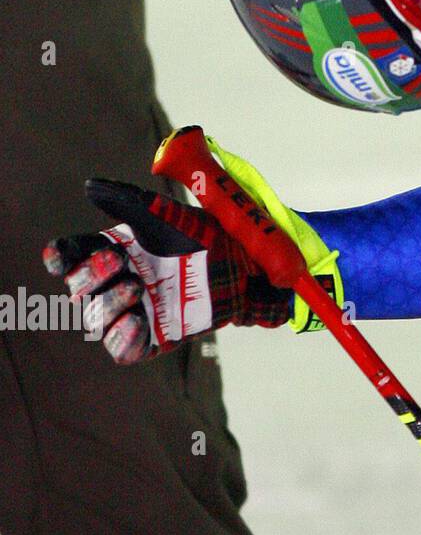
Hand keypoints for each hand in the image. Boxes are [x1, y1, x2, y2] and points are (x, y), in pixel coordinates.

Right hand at [43, 180, 290, 363]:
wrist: (245, 265)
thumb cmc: (204, 236)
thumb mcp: (168, 215)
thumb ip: (130, 201)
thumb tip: (90, 185)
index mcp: (111, 251)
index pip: (70, 256)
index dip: (61, 256)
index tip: (61, 254)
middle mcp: (115, 283)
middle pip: (80, 287)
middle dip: (91, 274)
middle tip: (119, 259)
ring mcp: (132, 311)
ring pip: (97, 318)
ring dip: (108, 304)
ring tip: (135, 287)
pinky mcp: (153, 337)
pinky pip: (124, 349)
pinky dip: (123, 339)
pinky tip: (137, 320)